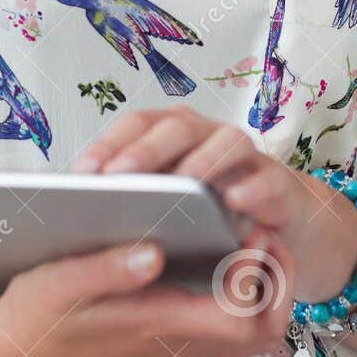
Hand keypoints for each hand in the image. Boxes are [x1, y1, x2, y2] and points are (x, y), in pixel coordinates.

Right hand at [0, 234, 296, 356]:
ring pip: (248, 337)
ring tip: (244, 239)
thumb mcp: (57, 282)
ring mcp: (173, 351)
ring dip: (261, 289)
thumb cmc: (31, 317)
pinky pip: (223, 332)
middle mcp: (174, 347)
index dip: (261, 276)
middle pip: (263, 334)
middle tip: (263, 233)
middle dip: (279, 283)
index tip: (249, 228)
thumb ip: (106, 268)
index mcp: (155, 327)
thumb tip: (153, 252)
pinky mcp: (164, 348)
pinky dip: (237, 298)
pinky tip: (214, 258)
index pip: (243, 321)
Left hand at [73, 107, 356, 303]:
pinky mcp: (279, 184)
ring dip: (200, 161)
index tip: (83, 174)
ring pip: (226, 142)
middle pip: (176, 127)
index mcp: (172, 136)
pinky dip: (252, 189)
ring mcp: (246, 158)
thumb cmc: (208, 219)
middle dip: (144, 150)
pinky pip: (268, 180)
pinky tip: (234, 202)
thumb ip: (134, 204)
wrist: (279, 231)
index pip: (137, 125)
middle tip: (116, 178)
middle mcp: (207, 137)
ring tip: (179, 185)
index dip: (108, 144)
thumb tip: (78, 216)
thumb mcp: (167, 210)